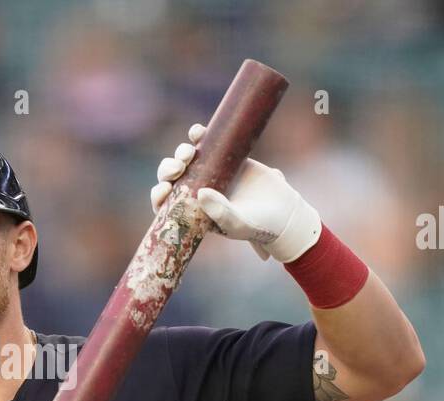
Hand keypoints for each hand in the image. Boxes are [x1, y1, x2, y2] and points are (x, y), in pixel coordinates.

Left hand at [150, 123, 321, 262]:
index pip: (166, 204)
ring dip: (180, 153)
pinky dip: (197, 136)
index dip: (159, 195)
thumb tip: (200, 193)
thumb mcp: (239, 224)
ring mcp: (210, 174)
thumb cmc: (259, 225)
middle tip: (178, 168)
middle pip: (171, 178)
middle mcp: (197, 192)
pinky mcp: (224, 157)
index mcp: (193, 212)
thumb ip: (220, 213)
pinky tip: (197, 132)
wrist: (285, 212)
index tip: (164, 189)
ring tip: (190, 152)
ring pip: (184, 160)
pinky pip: (205, 143)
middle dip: (167, 170)